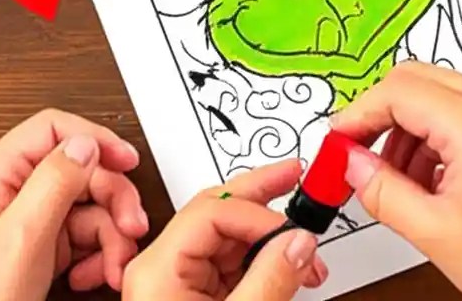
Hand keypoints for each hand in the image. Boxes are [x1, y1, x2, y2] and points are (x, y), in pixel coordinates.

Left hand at [0, 109, 148, 299]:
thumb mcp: (22, 236)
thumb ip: (54, 182)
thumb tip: (85, 143)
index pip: (53, 129)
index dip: (94, 139)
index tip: (126, 160)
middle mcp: (13, 189)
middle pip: (81, 169)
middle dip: (113, 199)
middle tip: (131, 226)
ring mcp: (30, 217)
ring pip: (90, 205)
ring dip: (111, 236)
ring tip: (113, 265)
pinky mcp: (43, 244)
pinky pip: (86, 235)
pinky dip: (98, 255)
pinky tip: (92, 276)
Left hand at [123, 159, 327, 300]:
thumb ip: (269, 281)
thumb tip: (298, 242)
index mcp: (157, 268)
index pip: (213, 211)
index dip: (262, 216)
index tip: (296, 235)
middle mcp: (161, 269)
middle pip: (216, 210)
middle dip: (261, 195)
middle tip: (296, 174)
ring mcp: (175, 283)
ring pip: (228, 236)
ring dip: (269, 234)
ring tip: (304, 237)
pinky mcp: (191, 297)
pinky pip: (230, 264)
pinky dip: (262, 259)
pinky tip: (286, 260)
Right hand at [331, 63, 461, 300]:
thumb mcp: (433, 231)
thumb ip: (380, 189)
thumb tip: (349, 161)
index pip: (399, 91)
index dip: (359, 113)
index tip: (340, 140)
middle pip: (416, 78)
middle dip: (381, 116)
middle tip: (359, 154)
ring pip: (437, 89)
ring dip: (408, 127)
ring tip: (403, 179)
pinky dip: (435, 131)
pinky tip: (431, 174)